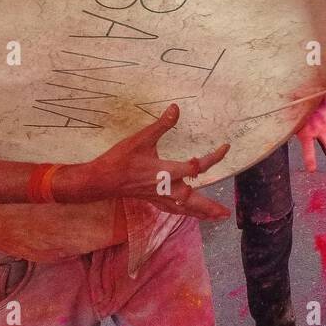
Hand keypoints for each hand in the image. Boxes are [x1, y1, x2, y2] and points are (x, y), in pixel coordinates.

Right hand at [59, 105, 230, 219]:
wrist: (99, 180)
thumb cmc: (119, 159)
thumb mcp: (141, 138)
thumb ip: (161, 125)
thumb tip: (176, 108)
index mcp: (166, 172)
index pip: (197, 167)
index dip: (213, 158)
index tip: (225, 148)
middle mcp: (165, 187)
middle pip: (193, 200)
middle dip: (210, 206)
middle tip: (226, 213)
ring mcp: (158, 196)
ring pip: (183, 209)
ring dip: (200, 213)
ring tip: (215, 218)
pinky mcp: (151, 199)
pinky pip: (171, 209)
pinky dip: (183, 212)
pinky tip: (187, 213)